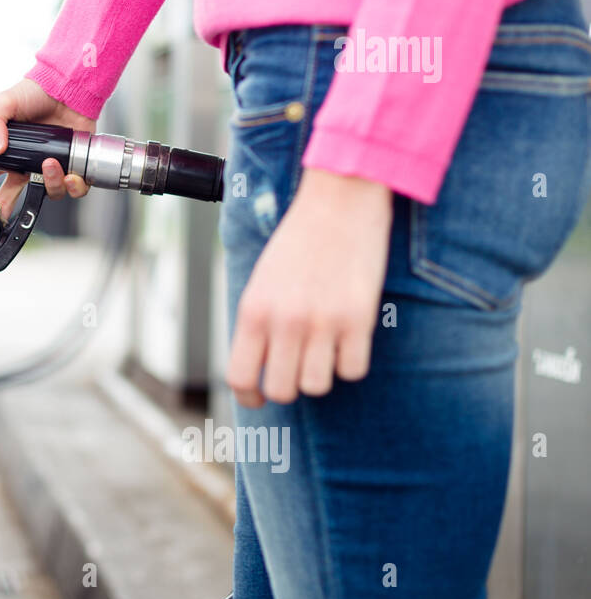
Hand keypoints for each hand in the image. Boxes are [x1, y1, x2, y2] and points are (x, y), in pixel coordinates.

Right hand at [0, 79, 97, 239]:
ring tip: (49, 164)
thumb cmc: (33, 93)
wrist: (67, 86)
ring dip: (48, 184)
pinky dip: (72, 186)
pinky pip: (72, 190)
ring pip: (45, 194)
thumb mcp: (4, 102)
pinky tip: (71, 173)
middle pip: (6, 203)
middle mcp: (23, 167)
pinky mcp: (71, 168)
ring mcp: (46, 170)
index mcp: (2, 156)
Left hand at [225, 168, 392, 406]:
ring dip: (322, 374)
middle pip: (282, 390)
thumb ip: (258, 321)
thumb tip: (258, 365)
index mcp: (253, 310)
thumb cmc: (299, 240)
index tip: (259, 397)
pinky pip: (353, 371)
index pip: (240, 377)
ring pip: (317, 386)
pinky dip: (352, 363)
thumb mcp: (262, 279)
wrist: (339, 201)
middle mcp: (284, 321)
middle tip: (299, 368)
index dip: (249, 396)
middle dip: (289, 386)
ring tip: (325, 348)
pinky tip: (350, 340)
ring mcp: (322, 323)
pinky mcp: (358, 319)